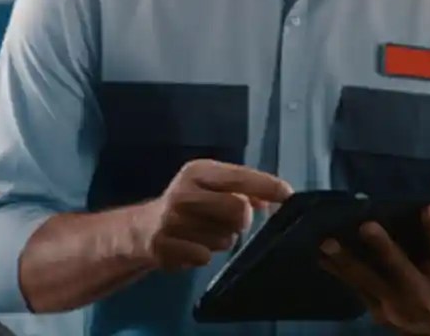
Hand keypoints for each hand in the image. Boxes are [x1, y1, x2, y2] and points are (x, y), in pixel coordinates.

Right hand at [138, 159, 292, 271]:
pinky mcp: (163, 245)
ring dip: (220, 240)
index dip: (267, 186)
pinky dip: (203, 255)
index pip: (240, 176)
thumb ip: (243, 189)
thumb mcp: (210, 188)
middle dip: (243, 221)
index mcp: (198, 171)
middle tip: (233, 223)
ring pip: (224, 238)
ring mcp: (172, 220)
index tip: (288, 195)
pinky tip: (190, 246)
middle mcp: (184, 192)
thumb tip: (274, 198)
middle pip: (238, 209)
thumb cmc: (186, 205)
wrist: (140, 229)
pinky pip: (204, 257)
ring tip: (203, 233)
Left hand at [318, 206, 429, 334]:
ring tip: (327, 242)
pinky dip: (340, 273)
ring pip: (372, 283)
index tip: (428, 207)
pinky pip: (358, 291)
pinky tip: (322, 257)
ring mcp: (402, 309)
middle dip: (384, 250)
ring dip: (348, 263)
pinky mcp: (382, 315)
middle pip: (404, 272)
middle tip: (366, 226)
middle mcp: (428, 297)